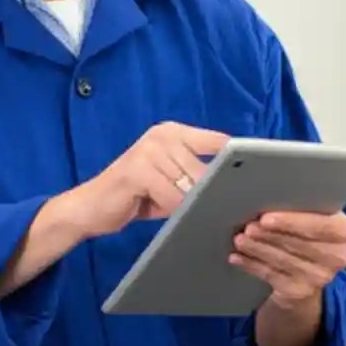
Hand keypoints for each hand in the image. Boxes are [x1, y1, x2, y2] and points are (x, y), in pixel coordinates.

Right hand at [75, 121, 229, 235]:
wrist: (91, 207)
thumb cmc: (138, 197)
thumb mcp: (173, 183)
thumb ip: (197, 178)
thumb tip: (237, 186)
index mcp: (175, 132)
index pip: (218, 141)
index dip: (238, 160)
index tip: (254, 179)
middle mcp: (163, 134)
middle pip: (206, 167)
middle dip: (213, 192)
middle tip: (222, 209)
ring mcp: (149, 149)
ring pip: (190, 183)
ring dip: (193, 203)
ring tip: (194, 214)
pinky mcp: (137, 169)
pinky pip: (171, 194)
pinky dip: (175, 208)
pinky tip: (169, 213)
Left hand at [229, 210, 345, 309]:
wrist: (310, 269)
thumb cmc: (309, 231)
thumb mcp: (314, 213)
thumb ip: (303, 202)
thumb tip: (267, 190)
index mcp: (343, 231)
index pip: (320, 225)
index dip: (292, 222)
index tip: (267, 217)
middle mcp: (337, 256)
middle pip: (298, 243)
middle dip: (269, 234)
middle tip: (248, 226)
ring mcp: (319, 277)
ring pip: (282, 259)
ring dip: (257, 248)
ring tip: (240, 238)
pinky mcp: (300, 291)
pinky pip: (271, 275)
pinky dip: (252, 264)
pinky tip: (238, 256)